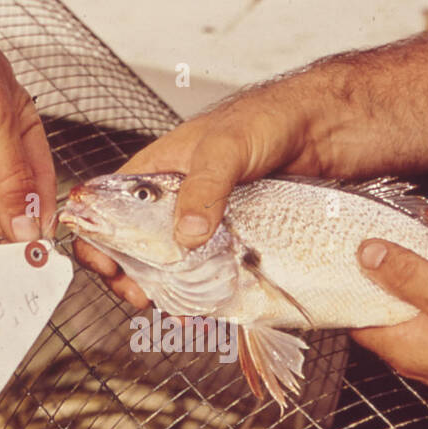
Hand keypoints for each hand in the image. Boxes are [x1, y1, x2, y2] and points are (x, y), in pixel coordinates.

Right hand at [73, 76, 331, 306]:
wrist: (328, 125)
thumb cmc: (271, 118)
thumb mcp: (227, 148)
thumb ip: (203, 188)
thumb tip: (186, 236)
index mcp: (160, 170)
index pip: (110, 207)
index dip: (99, 239)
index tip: (108, 267)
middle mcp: (178, 198)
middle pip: (137, 245)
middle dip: (133, 277)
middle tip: (143, 298)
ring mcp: (208, 220)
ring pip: (174, 264)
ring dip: (169, 291)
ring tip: (178, 310)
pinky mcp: (237, 238)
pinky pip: (212, 270)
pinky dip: (206, 291)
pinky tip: (210, 307)